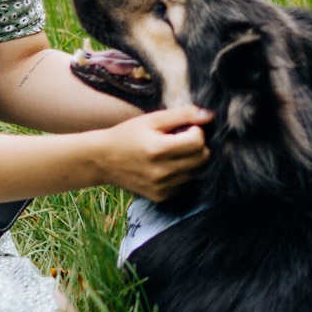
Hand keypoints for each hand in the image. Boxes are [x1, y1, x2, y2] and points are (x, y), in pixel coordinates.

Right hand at [93, 105, 210, 200]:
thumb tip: (209, 115)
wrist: (103, 160)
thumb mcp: (152, 119)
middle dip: (198, 146)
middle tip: (182, 139)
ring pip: (196, 172)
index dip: (197, 131)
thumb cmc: (128, 135)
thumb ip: (182, 115)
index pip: (198, 141)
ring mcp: (162, 187)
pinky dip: (182, 173)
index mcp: (158, 149)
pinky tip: (166, 166)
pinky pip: (185, 183)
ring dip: (191, 160)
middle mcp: (161, 172)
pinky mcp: (161, 197)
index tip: (186, 128)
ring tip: (173, 152)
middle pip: (203, 158)